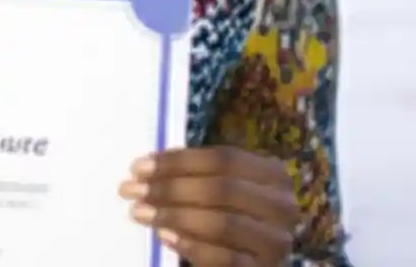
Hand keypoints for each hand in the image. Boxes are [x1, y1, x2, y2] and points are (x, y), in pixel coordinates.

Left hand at [119, 147, 298, 265]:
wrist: (249, 257)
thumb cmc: (228, 213)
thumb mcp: (217, 189)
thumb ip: (191, 174)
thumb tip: (147, 166)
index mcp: (274, 174)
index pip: (224, 158)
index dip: (178, 161)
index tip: (137, 167)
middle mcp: (283, 206)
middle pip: (222, 189)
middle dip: (170, 188)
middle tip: (131, 190)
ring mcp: (277, 241)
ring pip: (223, 223)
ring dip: (174, 216)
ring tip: (139, 212)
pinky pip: (225, 258)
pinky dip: (191, 245)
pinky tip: (164, 236)